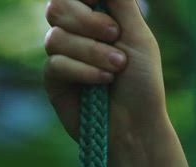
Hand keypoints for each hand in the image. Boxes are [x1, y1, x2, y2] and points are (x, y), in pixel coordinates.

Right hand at [43, 0, 165, 143]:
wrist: (137, 126)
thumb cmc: (142, 83)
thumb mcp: (138, 35)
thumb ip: (120, 1)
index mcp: (95, 17)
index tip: (100, 2)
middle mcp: (75, 33)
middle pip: (56, 6)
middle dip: (87, 20)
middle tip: (114, 35)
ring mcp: (61, 56)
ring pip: (56, 37)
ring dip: (93, 51)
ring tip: (118, 68)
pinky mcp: (53, 81)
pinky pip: (56, 63)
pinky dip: (84, 71)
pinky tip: (103, 82)